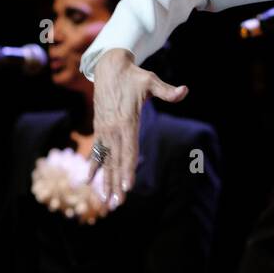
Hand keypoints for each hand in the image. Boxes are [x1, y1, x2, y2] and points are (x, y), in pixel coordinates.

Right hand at [87, 49, 187, 209]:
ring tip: (106, 201)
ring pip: (105, 161)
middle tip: (117, 204)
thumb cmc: (133, 76)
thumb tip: (184, 91)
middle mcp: (113, 129)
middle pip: (116, 161)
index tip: (128, 186)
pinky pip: (96, 153)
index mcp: (126, 121)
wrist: (109, 68)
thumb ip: (167, 90)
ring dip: (105, 181)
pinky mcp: (100, 130)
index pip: (129, 150)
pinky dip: (93, 168)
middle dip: (117, 184)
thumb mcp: (151, 80)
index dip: (129, 169)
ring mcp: (104, 131)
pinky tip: (88, 183)